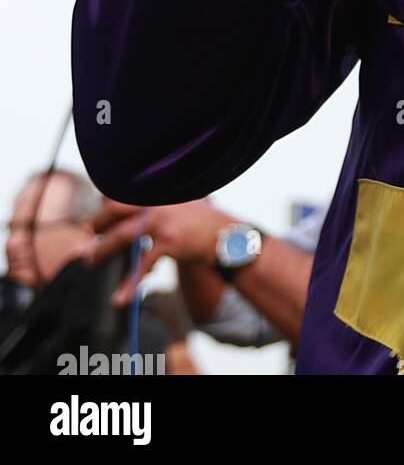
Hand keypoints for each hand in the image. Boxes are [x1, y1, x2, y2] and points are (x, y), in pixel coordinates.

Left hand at [83, 197, 228, 305]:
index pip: (123, 194)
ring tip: (90, 261)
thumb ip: (156, 208)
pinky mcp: (168, 242)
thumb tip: (130, 214)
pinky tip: (120, 298)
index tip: (94, 221)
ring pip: (122, 235)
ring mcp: (162, 222)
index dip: (105, 207)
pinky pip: (142, 263)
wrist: (226, 236)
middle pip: (116, 209)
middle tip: (87, 235)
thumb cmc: (200, 224)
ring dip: (102, 250)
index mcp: (158, 193)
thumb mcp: (179, 206)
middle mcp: (157, 203)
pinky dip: (129, 282)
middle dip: (97, 223)